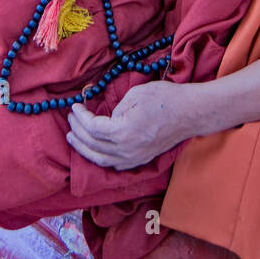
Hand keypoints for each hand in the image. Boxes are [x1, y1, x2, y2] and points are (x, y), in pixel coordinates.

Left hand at [67, 81, 189, 168]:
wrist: (190, 113)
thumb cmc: (165, 99)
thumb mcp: (135, 94)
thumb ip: (115, 109)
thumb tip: (106, 119)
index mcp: (122, 132)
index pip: (92, 128)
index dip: (80, 117)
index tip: (74, 106)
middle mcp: (125, 151)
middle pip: (92, 145)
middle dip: (77, 132)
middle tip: (69, 120)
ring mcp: (133, 159)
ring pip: (100, 159)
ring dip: (83, 148)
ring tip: (72, 138)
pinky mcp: (139, 160)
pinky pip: (112, 164)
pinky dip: (98, 157)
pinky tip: (92, 150)